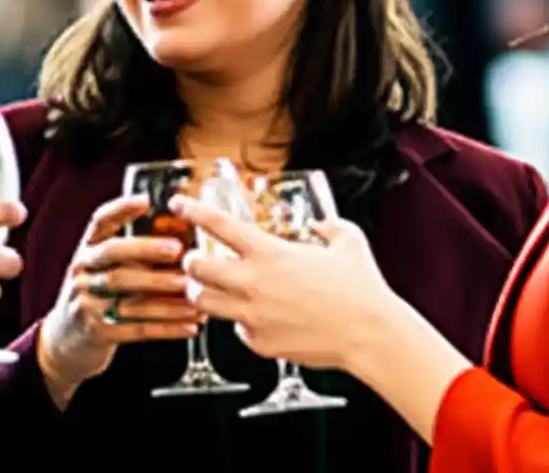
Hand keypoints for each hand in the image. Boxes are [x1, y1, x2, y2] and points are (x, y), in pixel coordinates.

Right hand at [37, 195, 200, 405]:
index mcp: (88, 249)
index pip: (99, 221)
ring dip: (166, 296)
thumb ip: (133, 253)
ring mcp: (87, 303)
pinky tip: (191, 325)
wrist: (67, 339)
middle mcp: (83, 272)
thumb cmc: (99, 294)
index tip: (145, 201)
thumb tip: (185, 238)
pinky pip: (137, 328)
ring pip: (128, 295)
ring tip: (194, 292)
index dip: (121, 209)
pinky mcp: (98, 332)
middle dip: (146, 250)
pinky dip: (167, 327)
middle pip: (112, 255)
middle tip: (178, 249)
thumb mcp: (103, 267)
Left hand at [173, 195, 399, 370]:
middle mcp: (252, 282)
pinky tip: (253, 318)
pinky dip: (240, 322)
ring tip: (210, 290)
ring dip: (202, 293)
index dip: (193, 211)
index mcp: (269, 252)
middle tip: (195, 260)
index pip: (218, 225)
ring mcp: (252, 315)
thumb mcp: (348, 242)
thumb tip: (321, 224)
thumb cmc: (361, 288)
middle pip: (196, 268)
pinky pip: (237, 329)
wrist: (368, 334)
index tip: (179, 205)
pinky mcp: (258, 342)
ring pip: (204, 303)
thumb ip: (328, 227)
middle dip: (190, 262)